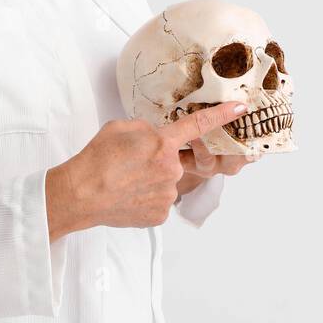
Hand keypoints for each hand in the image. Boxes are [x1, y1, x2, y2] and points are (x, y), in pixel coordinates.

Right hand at [48, 100, 249, 235]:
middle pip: (175, 159)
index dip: (223, 115)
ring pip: (167, 181)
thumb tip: (158, 138)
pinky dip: (147, 197)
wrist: (81, 194)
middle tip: (133, 164)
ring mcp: (168, 194)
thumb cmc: (97, 159)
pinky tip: (129, 195)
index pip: (199, 124)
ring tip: (126, 181)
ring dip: (152, 179)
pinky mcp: (160, 214)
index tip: (241, 108)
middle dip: (159, 159)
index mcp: (163, 143)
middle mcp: (171, 168)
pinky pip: (160, 201)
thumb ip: (149, 130)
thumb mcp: (122, 127)